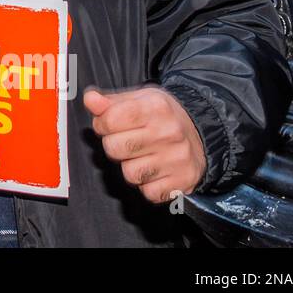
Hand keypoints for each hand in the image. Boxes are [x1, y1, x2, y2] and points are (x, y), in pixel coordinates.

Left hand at [85, 86, 206, 204]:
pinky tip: (155, 170)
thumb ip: (110, 102)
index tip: (109, 124)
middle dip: (114, 146)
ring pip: (130, 174)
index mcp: (157, 107)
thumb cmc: (163, 117)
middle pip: (114, 148)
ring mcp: (177, 160)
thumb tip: (90, 100)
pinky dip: (147, 185)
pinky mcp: (183, 182)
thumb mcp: (139, 100)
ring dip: (130, 167)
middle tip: (126, 140)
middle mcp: (169, 133)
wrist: (202, 135)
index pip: (110, 120)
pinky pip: (148, 192)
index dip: (102, 124)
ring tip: (142, 155)